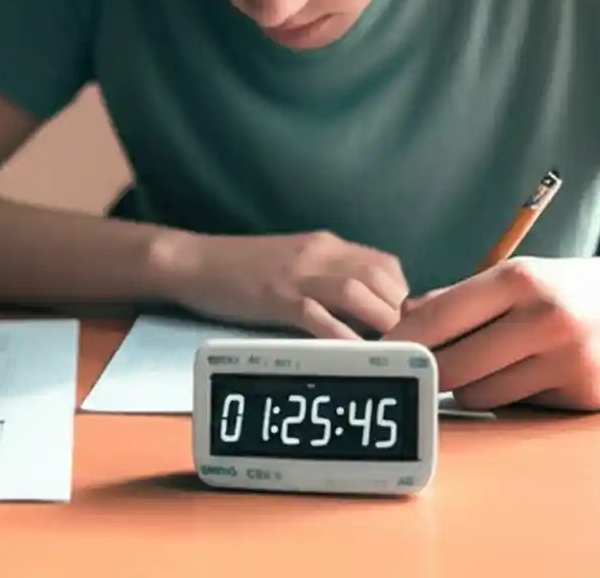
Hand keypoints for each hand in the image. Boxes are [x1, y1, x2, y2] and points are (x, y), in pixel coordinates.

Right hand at [149, 229, 409, 339]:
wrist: (193, 261)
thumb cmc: (240, 268)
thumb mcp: (293, 263)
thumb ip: (327, 276)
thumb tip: (362, 307)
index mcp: (325, 245)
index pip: (385, 264)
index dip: (403, 295)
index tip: (405, 323)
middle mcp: (319, 254)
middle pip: (381, 278)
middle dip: (400, 313)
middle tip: (402, 344)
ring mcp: (298, 275)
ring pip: (359, 293)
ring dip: (381, 323)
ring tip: (388, 350)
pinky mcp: (277, 297)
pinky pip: (320, 317)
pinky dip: (344, 336)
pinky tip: (354, 354)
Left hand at [384, 257, 599, 410]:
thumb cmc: (573, 292)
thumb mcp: (521, 277)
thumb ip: (459, 299)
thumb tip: (402, 319)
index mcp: (518, 279)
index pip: (435, 317)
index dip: (400, 339)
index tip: (381, 352)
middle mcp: (541, 318)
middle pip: (449, 365)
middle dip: (428, 371)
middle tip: (419, 370)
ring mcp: (564, 361)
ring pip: (476, 395)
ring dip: (467, 387)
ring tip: (485, 365)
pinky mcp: (582, 396)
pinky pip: (515, 407)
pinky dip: (507, 397)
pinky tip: (525, 375)